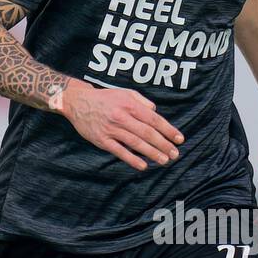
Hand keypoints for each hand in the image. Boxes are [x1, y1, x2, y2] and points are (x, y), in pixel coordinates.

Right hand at [51, 81, 183, 171]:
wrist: (78, 102)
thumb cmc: (105, 98)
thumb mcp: (125, 92)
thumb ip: (142, 101)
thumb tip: (155, 111)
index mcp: (129, 105)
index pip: (154, 119)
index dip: (168, 130)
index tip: (179, 139)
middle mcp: (122, 117)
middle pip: (147, 133)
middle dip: (163, 144)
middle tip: (175, 154)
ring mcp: (112, 130)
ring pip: (136, 144)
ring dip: (152, 153)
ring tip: (164, 160)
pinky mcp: (102, 140)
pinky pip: (119, 151)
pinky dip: (132, 159)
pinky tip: (143, 165)